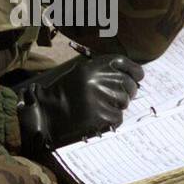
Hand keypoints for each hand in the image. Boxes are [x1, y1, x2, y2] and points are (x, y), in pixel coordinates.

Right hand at [15, 55, 144, 152]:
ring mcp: (100, 98)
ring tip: (101, 107)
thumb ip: (103, 71)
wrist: (46, 113)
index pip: (124, 64)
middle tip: (117, 98)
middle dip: (128, 92)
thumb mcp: (80, 73)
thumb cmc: (63, 93)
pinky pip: (118, 117)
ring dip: (117, 106)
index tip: (138, 77)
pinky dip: (111, 119)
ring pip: (124, 102)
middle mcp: (98, 79)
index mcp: (93, 66)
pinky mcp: (100, 116)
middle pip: (128, 85)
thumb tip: (130, 76)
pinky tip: (98, 117)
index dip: (135, 71)